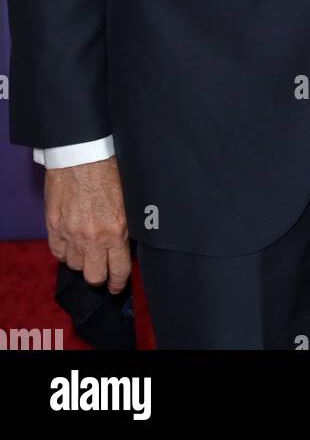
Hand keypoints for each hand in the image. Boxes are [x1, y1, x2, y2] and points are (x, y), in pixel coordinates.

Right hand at [44, 156, 130, 292]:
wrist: (81, 154)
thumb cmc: (108, 171)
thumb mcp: (127, 201)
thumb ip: (123, 227)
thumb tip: (124, 245)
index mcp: (116, 230)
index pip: (119, 270)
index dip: (118, 283)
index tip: (116, 286)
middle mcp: (93, 237)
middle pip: (94, 276)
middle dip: (100, 275)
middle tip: (102, 269)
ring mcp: (70, 233)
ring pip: (74, 265)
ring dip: (81, 259)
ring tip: (86, 248)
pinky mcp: (54, 227)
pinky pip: (58, 252)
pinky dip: (64, 250)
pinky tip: (71, 242)